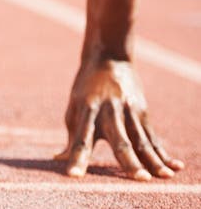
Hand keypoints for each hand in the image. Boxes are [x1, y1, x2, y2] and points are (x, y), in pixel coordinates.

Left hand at [55, 57, 183, 179]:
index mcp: (86, 110)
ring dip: (153, 160)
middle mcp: (108, 110)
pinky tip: (173, 168)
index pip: (81, 139)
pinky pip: (153, 137)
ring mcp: (128, 110)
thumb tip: (59, 159)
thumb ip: (72, 134)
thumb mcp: (74, 105)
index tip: (74, 176)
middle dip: (129, 160)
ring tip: (162, 176)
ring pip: (141, 140)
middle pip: (119, 140)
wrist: (108, 56)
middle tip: (140, 177)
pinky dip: (163, 154)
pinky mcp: (142, 111)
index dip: (77, 158)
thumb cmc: (86, 88)